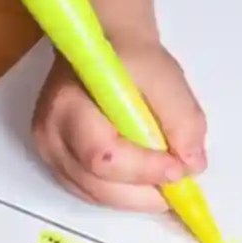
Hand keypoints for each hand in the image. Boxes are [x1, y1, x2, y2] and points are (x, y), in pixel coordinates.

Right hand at [31, 37, 206, 210]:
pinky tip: (145, 181)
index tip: (180, 168)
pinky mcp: (58, 163)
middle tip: (179, 184)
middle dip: (143, 192)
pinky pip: (92, 192)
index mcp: (69, 103)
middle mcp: (51, 133)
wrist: (107, 45)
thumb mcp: (165, 76)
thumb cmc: (133, 58)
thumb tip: (192, 164)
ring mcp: (50, 151)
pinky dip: (123, 195)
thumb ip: (182, 119)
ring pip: (95, 194)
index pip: (102, 154)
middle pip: (96, 184)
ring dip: (135, 197)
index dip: (143, 169)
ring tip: (165, 182)